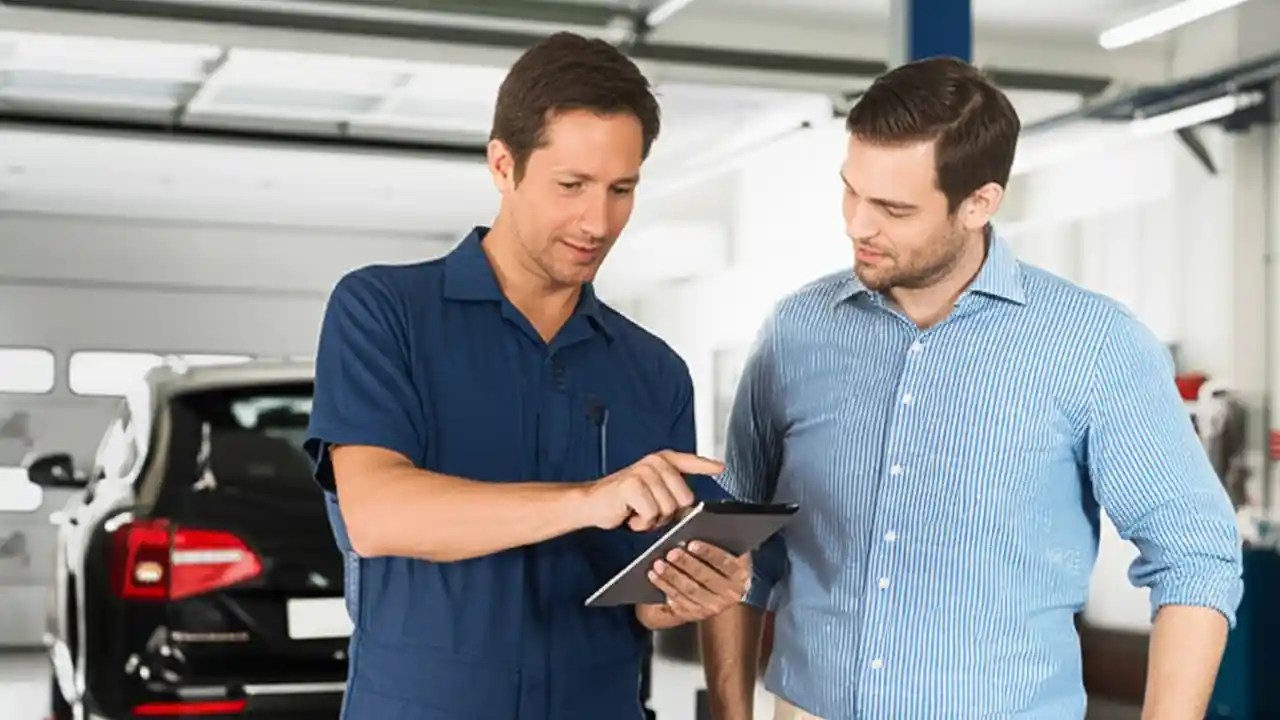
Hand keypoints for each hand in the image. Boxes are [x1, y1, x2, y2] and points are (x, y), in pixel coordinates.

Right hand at [581, 451, 723, 531]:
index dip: (706, 466)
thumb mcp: (653, 493)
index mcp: (662, 461)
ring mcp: (643, 472)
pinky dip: (642, 523)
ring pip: (668, 509)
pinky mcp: (632, 485)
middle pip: (684, 498)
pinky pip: (652, 514)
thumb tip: (692, 507)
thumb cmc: (625, 502)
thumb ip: (673, 494)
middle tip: (649, 510)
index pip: (689, 461)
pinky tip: (630, 515)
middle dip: (669, 513)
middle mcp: (655, 463)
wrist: (593, 504)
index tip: (721, 468)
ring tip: (637, 511)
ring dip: (653, 520)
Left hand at [637, 541, 750, 627]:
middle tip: (671, 552)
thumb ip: (710, 533)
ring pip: (691, 590)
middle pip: (707, 578)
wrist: (715, 591)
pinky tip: (654, 575)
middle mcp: (730, 593)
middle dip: (687, 564)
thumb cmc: (716, 561)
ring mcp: (713, 606)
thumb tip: (688, 515)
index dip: (709, 552)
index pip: (726, 562)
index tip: (691, 543)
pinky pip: (678, 600)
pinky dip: (665, 586)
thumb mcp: (721, 548)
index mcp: (740, 572)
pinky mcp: (695, 614)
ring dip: (672, 576)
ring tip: (658, 563)